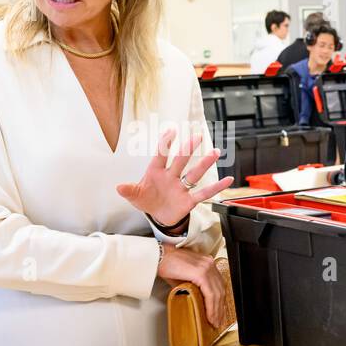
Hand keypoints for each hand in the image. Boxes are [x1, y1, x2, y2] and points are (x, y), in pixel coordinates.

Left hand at [116, 129, 232, 226]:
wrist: (157, 215)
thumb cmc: (146, 199)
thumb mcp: (135, 196)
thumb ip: (129, 191)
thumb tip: (118, 187)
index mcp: (156, 172)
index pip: (161, 155)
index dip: (165, 143)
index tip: (172, 131)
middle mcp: (171, 177)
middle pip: (181, 161)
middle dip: (188, 149)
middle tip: (197, 136)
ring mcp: (181, 188)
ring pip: (194, 173)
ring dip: (204, 164)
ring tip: (215, 153)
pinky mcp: (189, 200)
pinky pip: (204, 193)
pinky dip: (216, 187)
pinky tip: (228, 180)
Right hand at [157, 246, 228, 327]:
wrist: (158, 257)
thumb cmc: (167, 265)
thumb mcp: (184, 278)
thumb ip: (193, 287)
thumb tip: (196, 300)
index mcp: (207, 263)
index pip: (218, 284)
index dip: (220, 300)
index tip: (219, 312)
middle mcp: (209, 264)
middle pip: (221, 290)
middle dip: (220, 308)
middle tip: (218, 321)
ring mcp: (206, 268)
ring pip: (217, 293)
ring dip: (216, 310)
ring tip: (214, 321)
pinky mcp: (201, 273)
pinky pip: (210, 294)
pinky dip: (211, 307)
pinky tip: (210, 315)